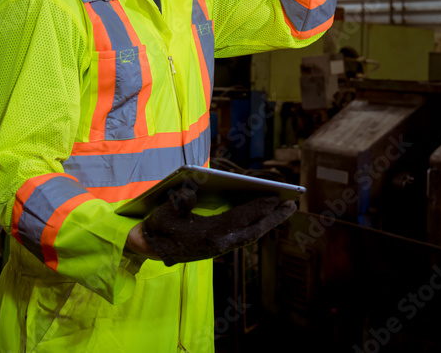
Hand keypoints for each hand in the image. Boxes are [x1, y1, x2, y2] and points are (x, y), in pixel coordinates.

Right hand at [140, 186, 296, 266]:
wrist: (148, 248)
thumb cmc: (157, 225)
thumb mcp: (163, 211)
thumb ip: (178, 201)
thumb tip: (191, 191)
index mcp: (207, 235)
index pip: (239, 219)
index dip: (257, 208)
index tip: (275, 196)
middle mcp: (218, 245)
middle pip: (252, 231)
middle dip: (273, 218)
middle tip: (293, 204)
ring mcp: (220, 248)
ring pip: (250, 235)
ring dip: (269, 223)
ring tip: (285, 208)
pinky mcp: (219, 248)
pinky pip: (244, 236)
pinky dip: (257, 225)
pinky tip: (265, 215)